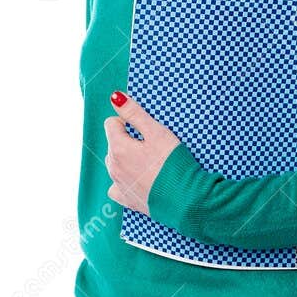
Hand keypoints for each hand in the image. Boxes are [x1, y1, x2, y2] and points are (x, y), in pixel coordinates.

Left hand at [104, 89, 180, 213]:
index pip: (111, 123)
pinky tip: (139, 180)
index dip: (127, 122)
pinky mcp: (126, 199)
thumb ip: (134, 113)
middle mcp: (113, 167)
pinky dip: (125, 181)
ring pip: (115, 164)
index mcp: (118, 148)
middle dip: (127, 141)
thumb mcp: (156, 132)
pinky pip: (117, 187)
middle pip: (113, 144)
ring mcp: (118, 184)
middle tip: (151, 147)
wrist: (184, 199)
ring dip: (126, 160)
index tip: (144, 129)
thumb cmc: (172, 164)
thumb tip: (115, 97)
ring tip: (149, 163)